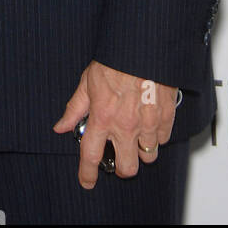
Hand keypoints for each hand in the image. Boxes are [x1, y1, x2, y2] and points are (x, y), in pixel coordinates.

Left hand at [53, 60, 177, 188]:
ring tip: (136, 136)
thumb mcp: (87, 82)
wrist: (141, 46)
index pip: (91, 155)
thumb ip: (75, 108)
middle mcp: (126, 125)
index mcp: (102, 117)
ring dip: (141, 151)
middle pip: (127, 168)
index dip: (87, 173)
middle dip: (122, 167)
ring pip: (148, 157)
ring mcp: (148, 123)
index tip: (87, 181)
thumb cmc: (114, 60)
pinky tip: (149, 123)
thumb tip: (61, 126)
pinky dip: (157, 136)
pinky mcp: (166, 117)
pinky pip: (163, 140)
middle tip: (118, 156)